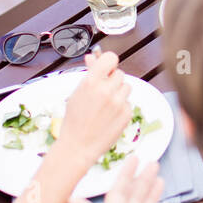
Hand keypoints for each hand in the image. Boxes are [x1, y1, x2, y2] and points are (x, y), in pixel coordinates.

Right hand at [54, 51, 133, 165]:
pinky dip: (122, 107)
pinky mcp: (127, 114)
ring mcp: (119, 102)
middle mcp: (107, 90)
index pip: (110, 58)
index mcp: (91, 82)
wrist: (78, 146)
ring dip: (119, 93)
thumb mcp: (77, 93)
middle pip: (120, 74)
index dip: (109, 63)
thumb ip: (89, 74)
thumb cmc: (74, 120)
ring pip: (126, 87)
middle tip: (102, 93)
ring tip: (106, 105)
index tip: (106, 69)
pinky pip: (128, 102)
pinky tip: (110, 116)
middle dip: (112, 81)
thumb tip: (93, 57)